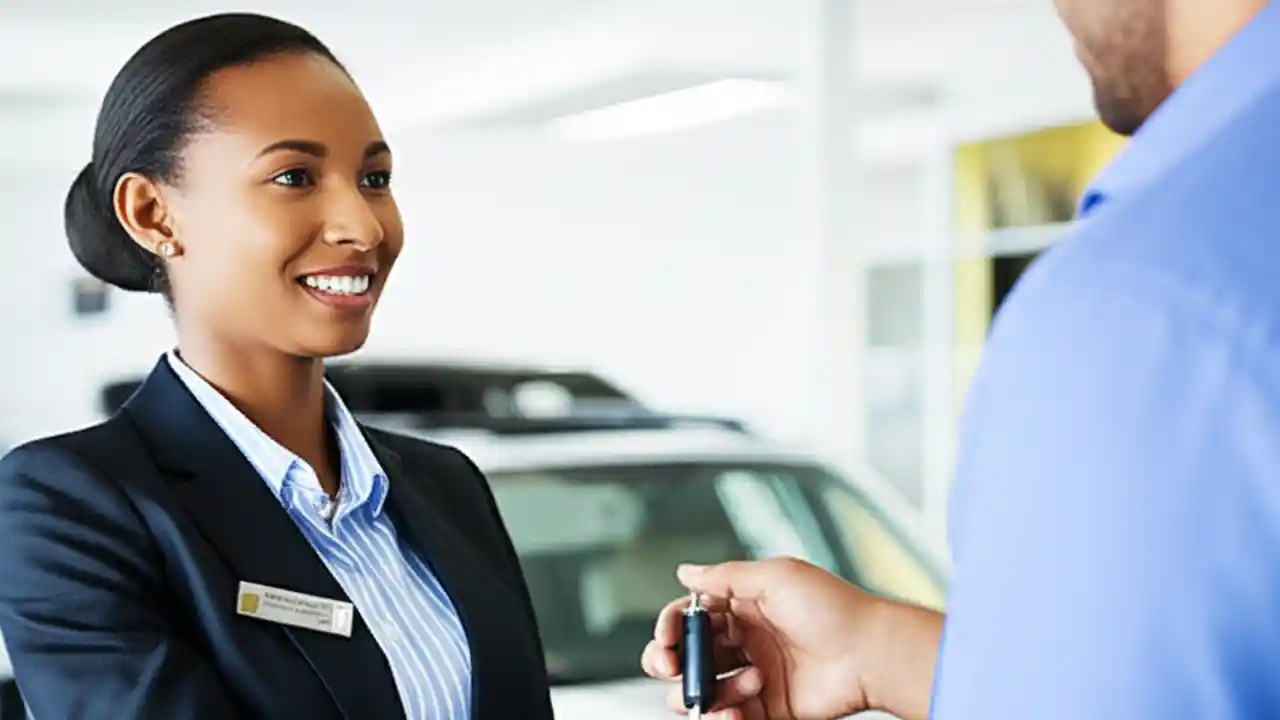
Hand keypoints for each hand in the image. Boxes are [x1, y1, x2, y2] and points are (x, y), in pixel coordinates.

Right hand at [640, 557, 941, 719]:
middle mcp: (744, 642)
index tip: (665, 639)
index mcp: (743, 607)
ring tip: (746, 684)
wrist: (872, 654)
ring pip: (701, 693)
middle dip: (669, 664)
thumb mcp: (777, 576)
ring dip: (706, 693)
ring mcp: (753, 677)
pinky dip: (722, 717)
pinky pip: (728, 717)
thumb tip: (685, 572)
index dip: (670, 627)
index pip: (689, 617)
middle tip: (672, 669)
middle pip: (687, 658)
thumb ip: (725, 576)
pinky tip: (736, 710)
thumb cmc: (834, 608)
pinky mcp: (767, 709)